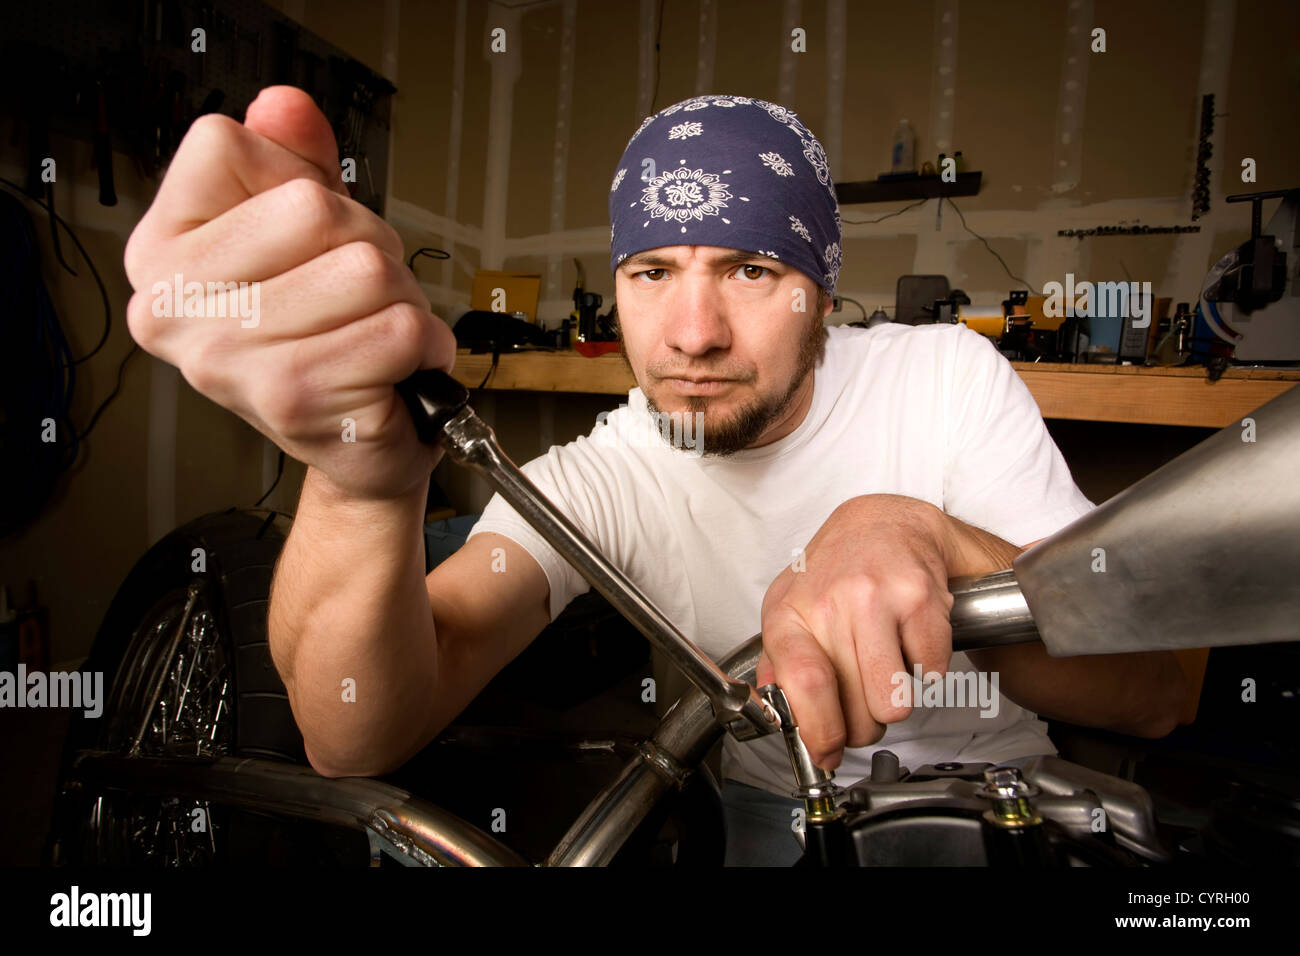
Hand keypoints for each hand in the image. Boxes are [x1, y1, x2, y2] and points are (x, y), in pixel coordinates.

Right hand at [124, 86, 456, 502]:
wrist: (357, 444)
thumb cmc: (330, 337)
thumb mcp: (307, 233)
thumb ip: (294, 159)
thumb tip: (283, 104)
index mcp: (161, 252)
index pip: (225, 145)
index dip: (298, 180)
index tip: (306, 242)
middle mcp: (174, 308)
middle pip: (315, 208)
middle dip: (369, 246)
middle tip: (357, 297)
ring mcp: (230, 359)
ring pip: (368, 270)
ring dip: (400, 300)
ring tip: (374, 333)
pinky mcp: (296, 399)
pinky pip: (399, 329)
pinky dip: (422, 344)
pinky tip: (395, 368)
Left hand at [756, 494, 968, 770]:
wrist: (884, 525)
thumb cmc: (834, 574)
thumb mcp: (789, 611)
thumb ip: (778, 667)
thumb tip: (778, 719)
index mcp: (790, 614)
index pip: (804, 685)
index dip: (821, 732)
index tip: (828, 752)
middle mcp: (832, 602)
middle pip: (856, 709)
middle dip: (864, 724)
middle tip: (862, 700)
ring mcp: (879, 598)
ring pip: (895, 702)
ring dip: (894, 701)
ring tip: (884, 671)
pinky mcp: (922, 599)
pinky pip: (931, 675)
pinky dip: (924, 672)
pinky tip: (907, 644)